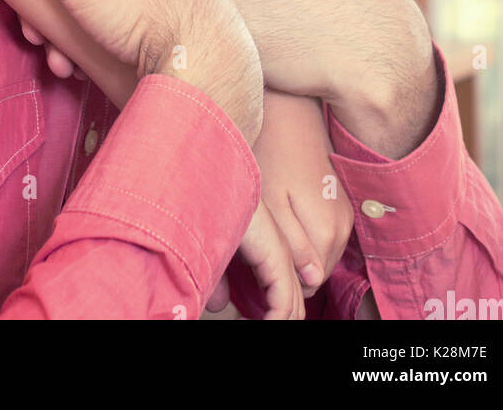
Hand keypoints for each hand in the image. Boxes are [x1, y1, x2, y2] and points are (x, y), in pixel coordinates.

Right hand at [206, 202, 305, 319]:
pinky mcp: (277, 259)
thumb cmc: (210, 205)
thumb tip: (219, 306)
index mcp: (270, 252)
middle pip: (292, 306)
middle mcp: (281, 255)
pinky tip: (261, 324)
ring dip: (275, 323)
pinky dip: (274, 322)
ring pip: (292, 309)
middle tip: (250, 324)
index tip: (246, 321)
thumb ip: (219, 279)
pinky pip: (284, 307)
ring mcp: (282, 257)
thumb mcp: (212, 251)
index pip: (285, 298)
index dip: (271, 317)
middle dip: (277, 321)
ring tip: (253, 325)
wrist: (214, 178)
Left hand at [254, 91, 353, 295]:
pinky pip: (322, 231)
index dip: (282, 281)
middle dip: (290, 267)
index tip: (258, 266)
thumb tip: (311, 280)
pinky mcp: (338, 198)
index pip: (309, 284)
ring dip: (297, 249)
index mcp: (327, 234)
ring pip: (320, 251)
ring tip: (268, 228)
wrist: (288, 104)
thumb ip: (292, 245)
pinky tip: (282, 213)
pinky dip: (304, 231)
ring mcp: (344, 211)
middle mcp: (343, 227)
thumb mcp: (271, 201)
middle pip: (316, 269)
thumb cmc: (270, 149)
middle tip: (259, 246)